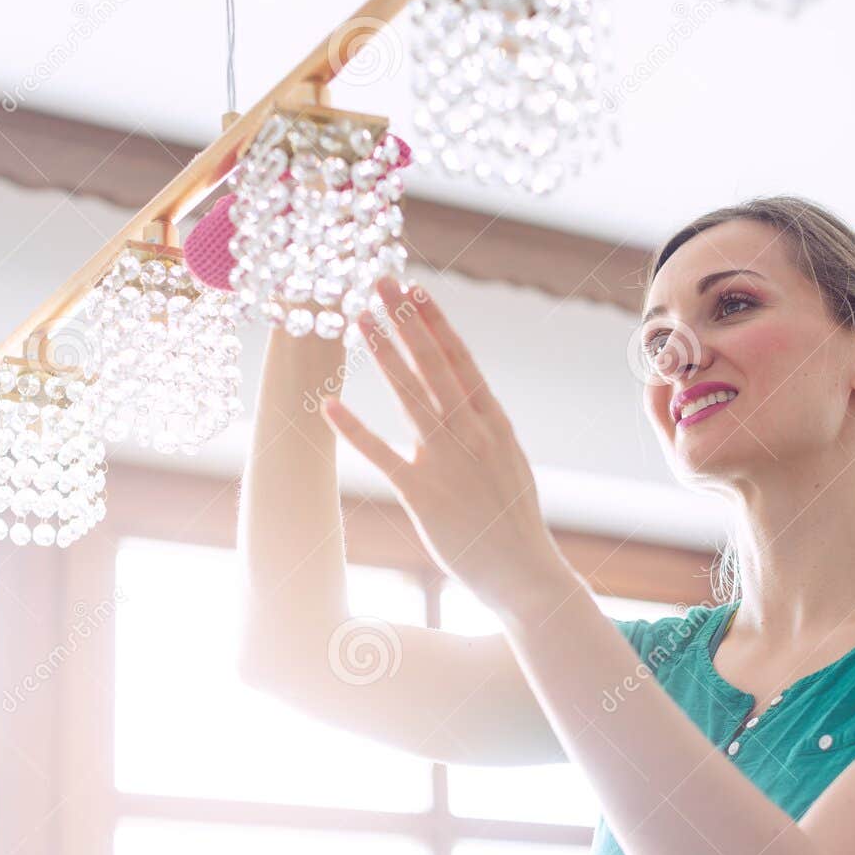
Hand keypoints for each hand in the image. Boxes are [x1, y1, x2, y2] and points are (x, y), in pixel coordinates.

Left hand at [320, 277, 576, 621]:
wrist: (524, 572)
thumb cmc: (515, 523)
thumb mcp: (510, 463)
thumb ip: (487, 430)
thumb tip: (471, 401)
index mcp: (494, 423)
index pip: (461, 361)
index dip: (436, 323)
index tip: (417, 290)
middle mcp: (472, 433)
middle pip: (434, 365)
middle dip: (407, 321)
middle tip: (381, 283)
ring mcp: (448, 461)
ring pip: (411, 396)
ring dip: (384, 354)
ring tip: (360, 319)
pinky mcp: (424, 494)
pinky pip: (382, 456)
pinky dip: (354, 430)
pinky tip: (329, 405)